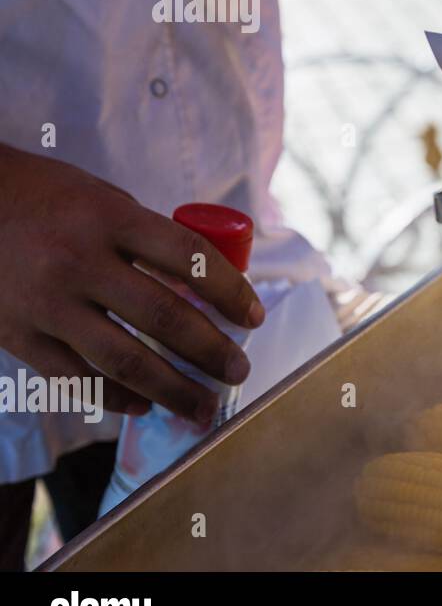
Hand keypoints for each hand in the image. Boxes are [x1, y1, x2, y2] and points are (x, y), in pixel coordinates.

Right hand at [0, 145, 262, 423]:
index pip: (189, 257)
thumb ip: (149, 241)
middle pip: (163, 316)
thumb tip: (207, 287)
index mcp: (110, 219)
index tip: (253, 318)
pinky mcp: (17, 335)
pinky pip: (74, 378)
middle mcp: (79, 262)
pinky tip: (143, 404)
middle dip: (211, 351)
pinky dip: (115, 396)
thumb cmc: (50, 199)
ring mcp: (46, 303)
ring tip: (204, 406)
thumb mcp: (105, 202)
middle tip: (239, 371)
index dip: (230, 292)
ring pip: (123, 360)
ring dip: (172, 389)